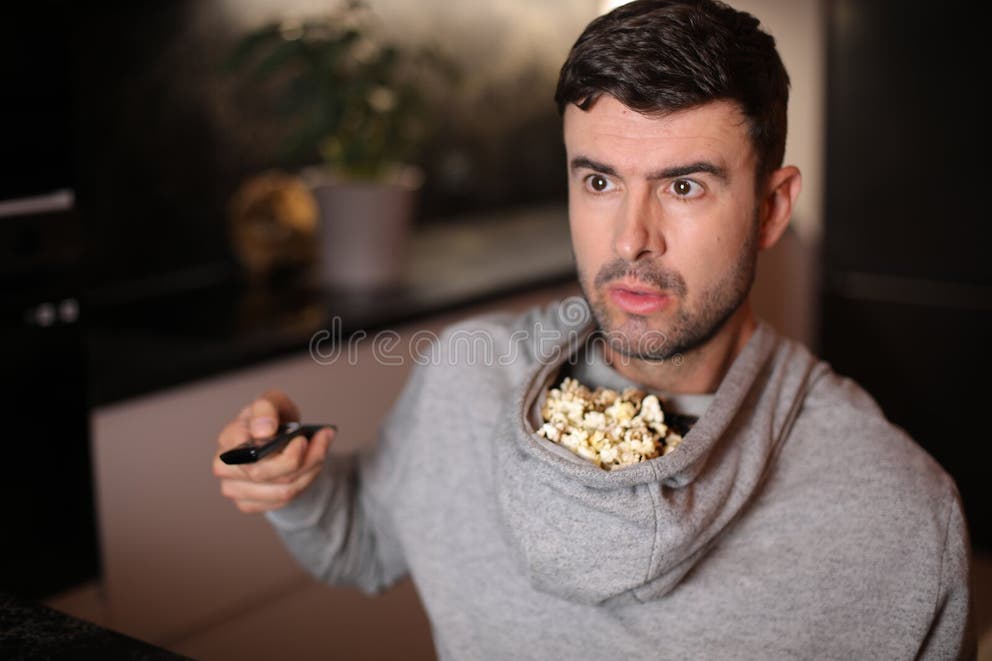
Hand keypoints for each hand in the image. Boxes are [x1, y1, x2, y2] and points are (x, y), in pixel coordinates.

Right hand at [213, 390, 333, 512]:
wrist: (276, 438)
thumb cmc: (271, 418)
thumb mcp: (272, 401)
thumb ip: (265, 408)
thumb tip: (263, 431)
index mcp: (228, 438)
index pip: (245, 452)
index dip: (273, 449)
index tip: (301, 438)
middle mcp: (224, 466)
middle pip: (263, 474)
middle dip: (299, 460)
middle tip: (322, 440)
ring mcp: (234, 489)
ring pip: (281, 490)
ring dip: (309, 470)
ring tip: (323, 449)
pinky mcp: (248, 504)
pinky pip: (284, 500)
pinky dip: (306, 481)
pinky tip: (314, 464)